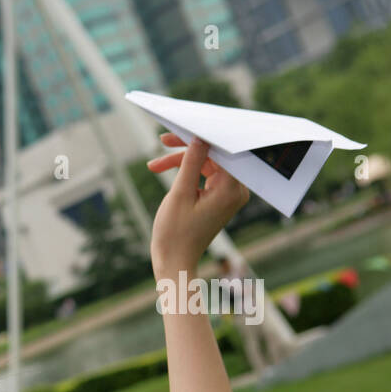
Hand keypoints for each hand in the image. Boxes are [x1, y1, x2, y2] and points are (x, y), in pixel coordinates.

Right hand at [146, 133, 249, 278]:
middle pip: (214, 155)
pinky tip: (166, 172)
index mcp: (232, 189)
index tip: (181, 129)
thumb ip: (190, 163)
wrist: (174, 262)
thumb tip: (199, 137)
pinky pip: (205, 176)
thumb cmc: (175, 234)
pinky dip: (187, 174)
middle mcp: (236, 190)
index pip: (222, 150)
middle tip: (161, 141)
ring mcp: (228, 194)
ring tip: (154, 166)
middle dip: (186, 150)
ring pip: (207, 164)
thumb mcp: (179, 194)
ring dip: (182, 163)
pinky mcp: (219, 198)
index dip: (201, 136)